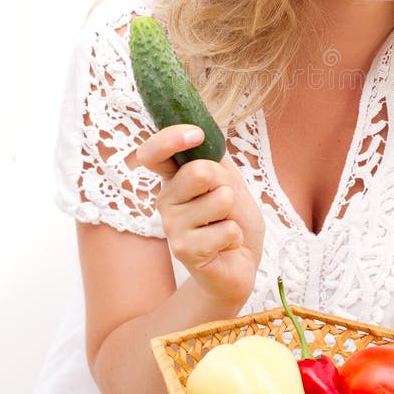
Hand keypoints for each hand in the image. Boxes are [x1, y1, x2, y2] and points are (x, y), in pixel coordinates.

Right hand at [136, 125, 264, 307]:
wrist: (241, 263)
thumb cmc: (233, 219)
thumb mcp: (229, 180)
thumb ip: (213, 158)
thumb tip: (201, 130)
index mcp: (173, 179)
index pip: (152, 153)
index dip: (169, 139)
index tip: (196, 134)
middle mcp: (166, 200)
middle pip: (199, 171)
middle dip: (227, 184)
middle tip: (225, 204)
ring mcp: (171, 227)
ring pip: (220, 199)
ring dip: (234, 214)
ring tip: (225, 226)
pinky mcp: (184, 251)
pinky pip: (227, 229)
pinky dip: (236, 236)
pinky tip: (225, 246)